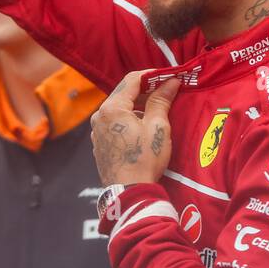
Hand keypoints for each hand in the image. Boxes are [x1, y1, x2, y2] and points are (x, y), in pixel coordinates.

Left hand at [90, 71, 180, 185]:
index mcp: (111, 108)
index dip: (152, 76)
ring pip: (119, 110)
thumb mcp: (157, 127)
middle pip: (124, 94)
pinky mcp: (100, 144)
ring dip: (138, 107)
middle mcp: (99, 116)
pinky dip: (129, 120)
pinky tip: (144, 129)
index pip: (132, 80)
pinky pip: (115, 124)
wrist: (129, 192)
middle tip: (166, 93)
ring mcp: (97, 131)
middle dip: (146, 91)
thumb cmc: (144, 159)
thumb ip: (161, 101)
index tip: (169, 77)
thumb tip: (171, 82)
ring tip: (158, 112)